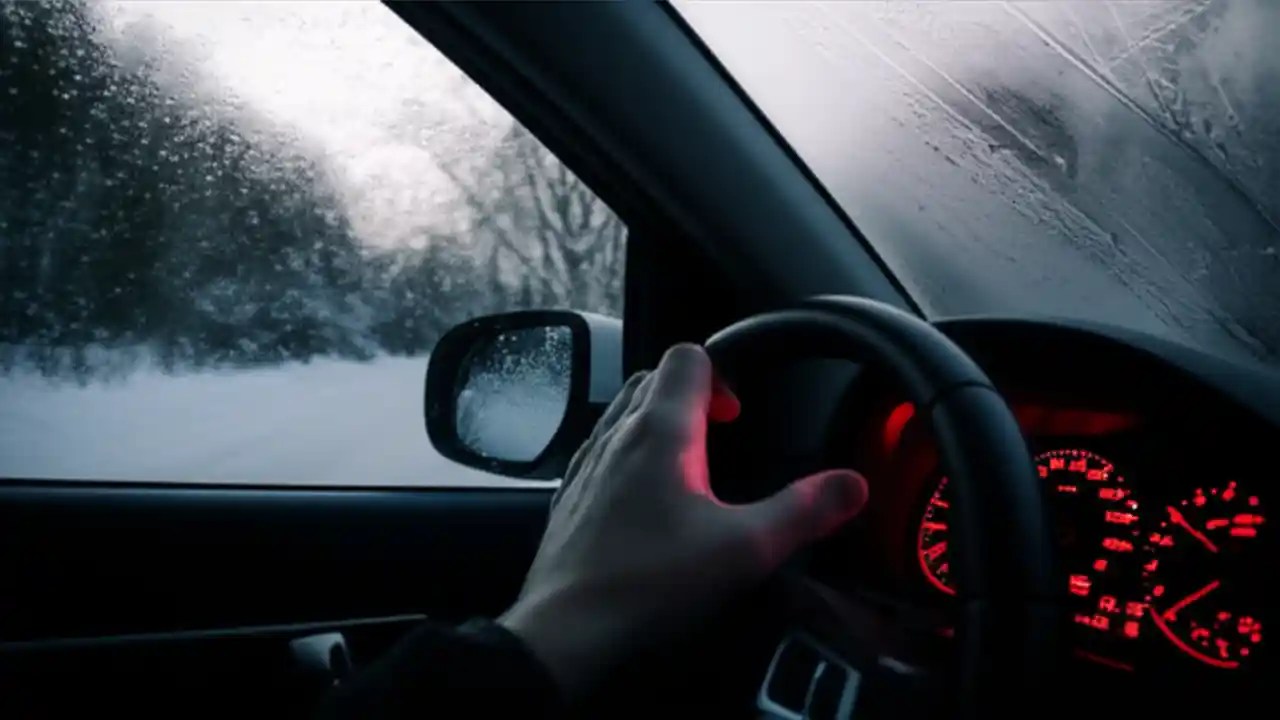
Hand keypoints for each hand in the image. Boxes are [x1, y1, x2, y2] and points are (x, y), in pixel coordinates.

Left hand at [499, 343, 868, 697]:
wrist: (565, 631)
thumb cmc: (650, 584)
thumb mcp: (745, 549)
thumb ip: (803, 511)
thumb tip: (852, 485)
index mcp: (661, 431)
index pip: (688, 357)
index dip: (721, 374)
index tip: (739, 417)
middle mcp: (616, 436)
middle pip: (653, 379)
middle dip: (690, 396)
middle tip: (719, 437)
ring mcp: (585, 465)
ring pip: (622, 414)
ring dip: (657, 424)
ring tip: (687, 468)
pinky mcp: (569, 497)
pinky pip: (600, 454)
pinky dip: (627, 458)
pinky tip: (645, 502)